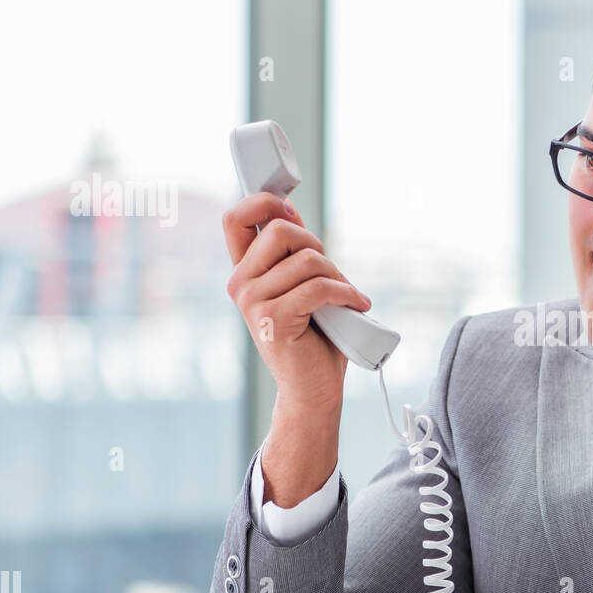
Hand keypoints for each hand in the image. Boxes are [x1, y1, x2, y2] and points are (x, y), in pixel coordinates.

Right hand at [223, 194, 370, 504]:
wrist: (314, 389)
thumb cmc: (315, 337)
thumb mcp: (302, 285)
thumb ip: (292, 253)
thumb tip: (289, 210)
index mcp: (244, 272)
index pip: (235, 218)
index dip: (264, 202)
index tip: (293, 212)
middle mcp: (240, 284)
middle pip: (280, 229)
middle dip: (317, 245)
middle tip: (332, 273)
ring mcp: (253, 302)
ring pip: (307, 259)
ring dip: (338, 275)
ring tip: (346, 297)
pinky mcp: (274, 320)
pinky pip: (318, 288)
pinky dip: (346, 294)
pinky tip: (356, 306)